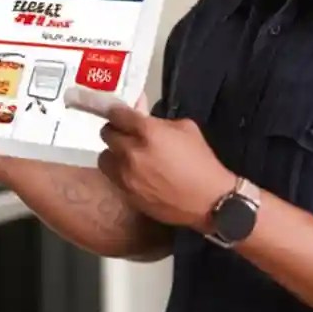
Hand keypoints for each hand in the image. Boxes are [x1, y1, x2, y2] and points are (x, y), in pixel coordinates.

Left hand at [96, 105, 234, 230]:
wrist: (208, 201)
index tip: (121, 114)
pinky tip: (134, 173)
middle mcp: (131, 151)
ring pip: (104, 156)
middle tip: (126, 134)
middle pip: (107, 133)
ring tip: (127, 155)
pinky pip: (112, 176)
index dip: (118, 112)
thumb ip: (158, 119)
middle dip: (116, 131)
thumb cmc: (201, 161)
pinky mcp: (126, 193)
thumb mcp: (186, 128)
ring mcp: (126, 175)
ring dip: (113, 153)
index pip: (117, 114)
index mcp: (148, 131)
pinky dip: (119, 171)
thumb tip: (140, 110)